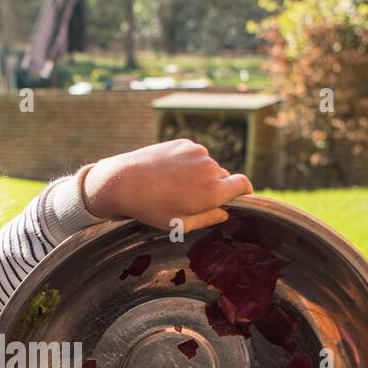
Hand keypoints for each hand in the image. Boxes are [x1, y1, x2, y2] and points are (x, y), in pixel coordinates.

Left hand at [81, 140, 252, 232]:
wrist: (124, 181)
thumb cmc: (152, 208)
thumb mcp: (180, 224)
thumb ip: (208, 218)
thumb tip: (224, 213)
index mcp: (212, 191)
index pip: (244, 185)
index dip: (243, 192)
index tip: (238, 196)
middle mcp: (209, 168)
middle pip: (224, 177)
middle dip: (215, 187)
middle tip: (191, 198)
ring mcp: (197, 152)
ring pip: (208, 166)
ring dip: (200, 175)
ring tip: (175, 186)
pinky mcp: (184, 143)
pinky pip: (195, 156)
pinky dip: (188, 164)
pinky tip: (169, 173)